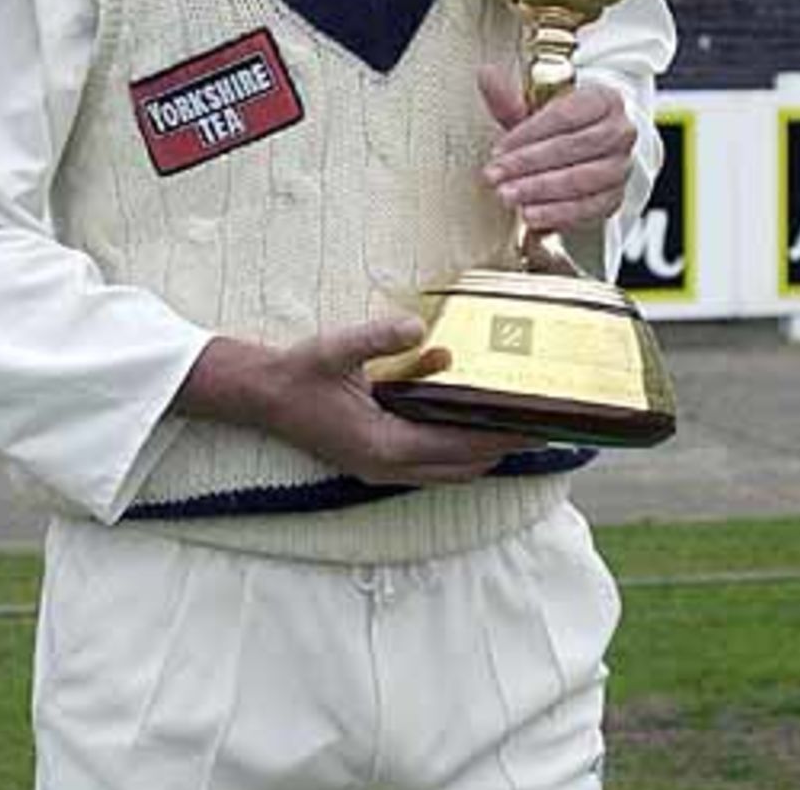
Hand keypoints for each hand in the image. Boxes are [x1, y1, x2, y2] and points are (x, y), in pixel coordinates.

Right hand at [175, 318, 533, 486]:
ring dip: (481, 451)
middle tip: (538, 421)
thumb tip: (420, 328)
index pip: (460, 447)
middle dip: (501, 446)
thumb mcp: (337, 348)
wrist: (260, 396)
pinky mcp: (374, 462)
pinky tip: (465, 421)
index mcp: (384, 445)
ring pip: (448, 472)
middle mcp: (387, 468)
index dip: (501, 435)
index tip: (537, 423)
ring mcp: (380, 470)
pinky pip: (430, 465)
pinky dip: (456, 450)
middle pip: (463, 467)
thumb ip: (378, 336)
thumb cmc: (299, 373)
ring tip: (512, 423)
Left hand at [478, 66, 635, 233]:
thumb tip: (486, 75)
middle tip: (496, 174)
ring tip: (508, 194)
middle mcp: (620, 132)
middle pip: (573, 148)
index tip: (499, 148)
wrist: (588, 149)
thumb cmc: (561, 126)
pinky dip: (556, 214)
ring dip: (539, 189)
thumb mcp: (535, 108)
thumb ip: (510, 97)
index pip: (565, 115)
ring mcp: (620, 167)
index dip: (529, 133)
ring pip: (581, 180)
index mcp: (603, 100)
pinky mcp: (614, 198)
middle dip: (528, 164)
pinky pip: (587, 209)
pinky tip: (530, 214)